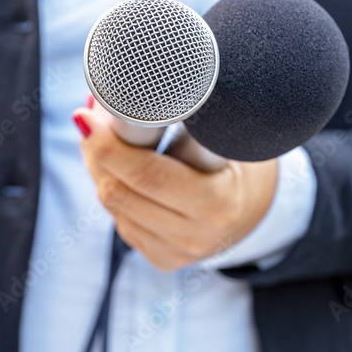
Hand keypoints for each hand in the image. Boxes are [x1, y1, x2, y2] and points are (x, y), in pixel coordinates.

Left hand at [73, 98, 278, 271]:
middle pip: (118, 191)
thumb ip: (181, 116)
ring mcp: (176, 252)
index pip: (146, 174)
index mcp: (217, 202)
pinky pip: (120, 220)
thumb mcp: (225, 136)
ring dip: (100, 168)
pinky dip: (113, 189)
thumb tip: (117, 93)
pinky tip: (119, 168)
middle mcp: (195, 235)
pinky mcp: (162, 258)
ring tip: (104, 137)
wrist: (263, 211)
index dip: (109, 144)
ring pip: (112, 205)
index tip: (89, 114)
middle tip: (89, 117)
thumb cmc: (240, 161)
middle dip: (97, 150)